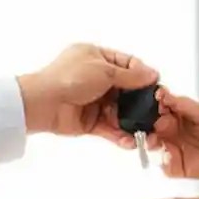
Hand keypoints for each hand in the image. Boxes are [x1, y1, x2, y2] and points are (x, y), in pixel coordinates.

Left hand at [17, 44, 157, 145]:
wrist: (42, 103)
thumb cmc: (69, 78)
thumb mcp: (104, 70)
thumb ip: (131, 76)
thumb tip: (152, 74)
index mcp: (97, 57)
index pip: (127, 64)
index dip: (142, 74)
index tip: (156, 86)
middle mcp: (96, 78)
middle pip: (127, 90)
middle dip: (141, 102)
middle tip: (156, 112)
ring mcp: (93, 100)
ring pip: (120, 111)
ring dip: (133, 121)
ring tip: (147, 131)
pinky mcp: (89, 121)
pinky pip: (110, 128)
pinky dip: (120, 135)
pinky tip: (131, 141)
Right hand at [152, 90, 198, 180]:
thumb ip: (181, 103)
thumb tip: (162, 93)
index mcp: (175, 116)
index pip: (156, 109)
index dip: (152, 106)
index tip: (153, 102)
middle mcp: (170, 132)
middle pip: (150, 127)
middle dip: (147, 124)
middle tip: (154, 122)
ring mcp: (170, 148)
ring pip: (151, 145)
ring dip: (150, 141)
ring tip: (155, 139)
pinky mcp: (174, 166)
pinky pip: (162, 163)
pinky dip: (163, 158)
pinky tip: (168, 153)